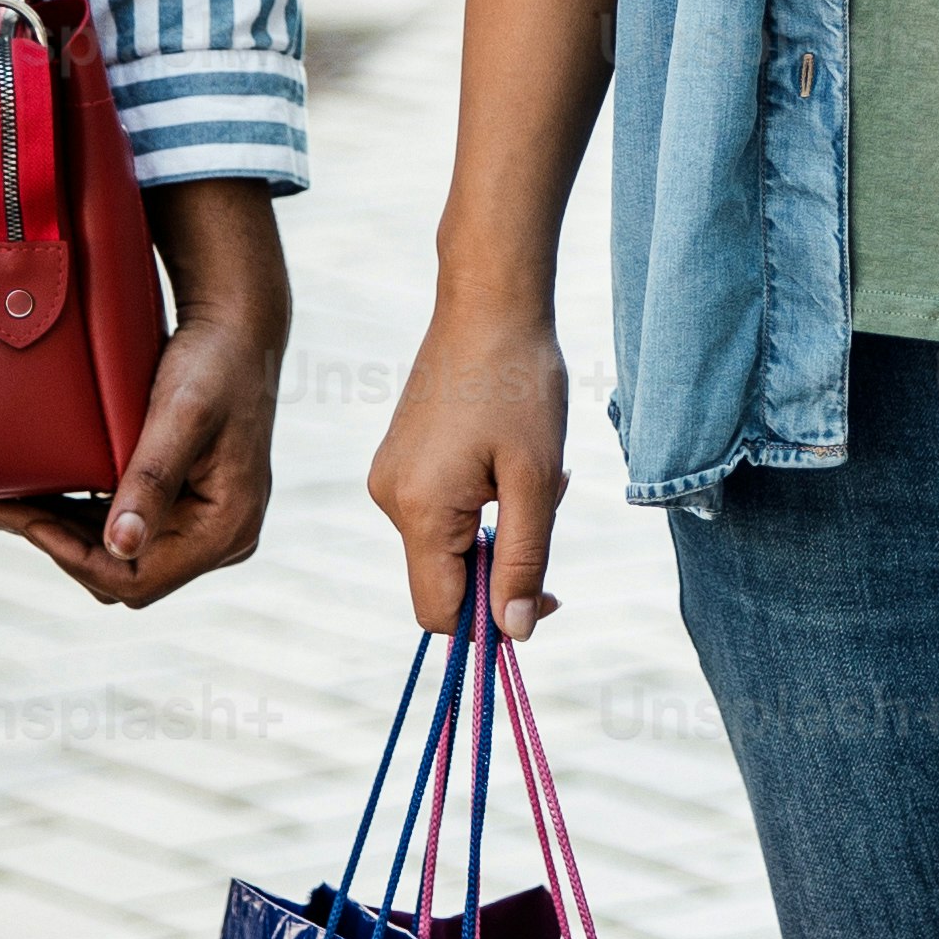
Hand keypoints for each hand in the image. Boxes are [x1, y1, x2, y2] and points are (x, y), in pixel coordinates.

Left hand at [0, 180, 286, 608]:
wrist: (238, 328)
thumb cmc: (212, 364)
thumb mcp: (179, 416)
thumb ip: (150, 480)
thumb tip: (120, 545)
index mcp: (227, 529)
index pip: (136, 577)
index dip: (71, 556)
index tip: (20, 517)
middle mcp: (221, 541)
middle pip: (123, 574)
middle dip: (56, 545)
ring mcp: (204, 528)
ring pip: (118, 558)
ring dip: (60, 535)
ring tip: (0, 505)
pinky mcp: (185, 509)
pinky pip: (125, 531)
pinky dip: (79, 518)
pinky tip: (40, 495)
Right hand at [370, 293, 572, 636]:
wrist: (489, 304)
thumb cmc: (521, 385)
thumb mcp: (538, 482)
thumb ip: (524, 561)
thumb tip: (514, 633)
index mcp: (420, 511)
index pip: (440, 613)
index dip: (492, 623)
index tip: (547, 594)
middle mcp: (391, 500)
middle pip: (446, 580)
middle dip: (504, 562)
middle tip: (549, 506)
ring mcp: (390, 477)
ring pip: (449, 544)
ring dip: (498, 527)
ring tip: (532, 470)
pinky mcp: (400, 461)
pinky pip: (441, 511)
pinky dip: (482, 503)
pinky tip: (508, 457)